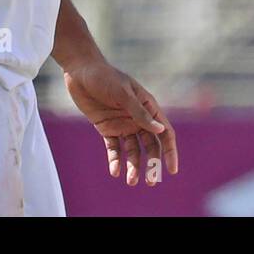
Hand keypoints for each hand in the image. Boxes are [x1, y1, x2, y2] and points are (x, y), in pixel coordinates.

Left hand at [64, 59, 178, 186]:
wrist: (81, 72)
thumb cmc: (106, 78)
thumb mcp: (124, 94)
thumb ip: (140, 112)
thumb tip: (160, 130)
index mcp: (148, 107)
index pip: (164, 132)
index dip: (170, 151)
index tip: (171, 169)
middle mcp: (138, 118)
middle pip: (151, 145)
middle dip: (152, 164)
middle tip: (151, 182)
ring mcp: (123, 124)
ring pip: (133, 150)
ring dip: (134, 166)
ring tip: (131, 181)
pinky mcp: (107, 129)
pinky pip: (114, 148)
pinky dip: (116, 160)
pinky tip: (115, 171)